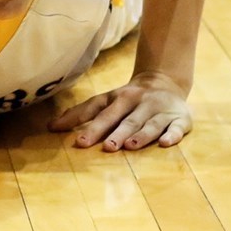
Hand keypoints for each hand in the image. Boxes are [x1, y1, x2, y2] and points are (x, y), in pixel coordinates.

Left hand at [48, 72, 191, 150]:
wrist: (166, 82)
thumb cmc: (128, 99)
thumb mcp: (105, 100)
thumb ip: (80, 112)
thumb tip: (50, 126)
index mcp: (119, 98)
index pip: (102, 112)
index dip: (90, 126)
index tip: (79, 143)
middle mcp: (139, 102)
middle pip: (126, 120)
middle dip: (116, 133)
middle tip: (106, 147)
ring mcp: (160, 110)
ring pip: (149, 123)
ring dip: (141, 135)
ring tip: (130, 146)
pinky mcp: (180, 118)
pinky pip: (177, 127)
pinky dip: (172, 135)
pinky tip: (166, 143)